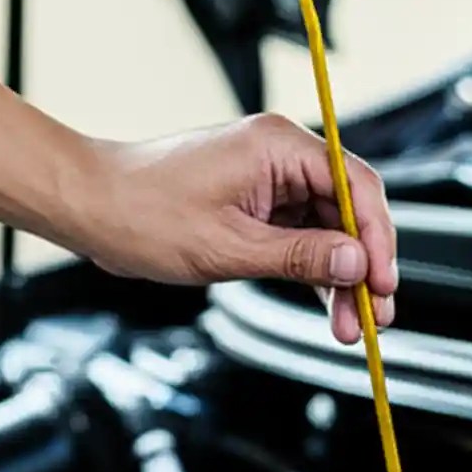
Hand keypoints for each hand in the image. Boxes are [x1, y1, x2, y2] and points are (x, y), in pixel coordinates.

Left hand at [74, 113, 397, 344]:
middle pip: (346, 209)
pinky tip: (322, 303)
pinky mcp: (251, 202)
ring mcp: (265, 179)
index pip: (355, 187)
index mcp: (277, 147)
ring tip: (347, 324)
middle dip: (362, 265)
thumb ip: (298, 256)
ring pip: (325, 228)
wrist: (90, 206)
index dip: (377, 239)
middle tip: (372, 315)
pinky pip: (297, 235)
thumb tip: (355, 264)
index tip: (382, 283)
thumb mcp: (228, 247)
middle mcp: (277, 156)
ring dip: (338, 275)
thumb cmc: (141, 212)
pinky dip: (310, 269)